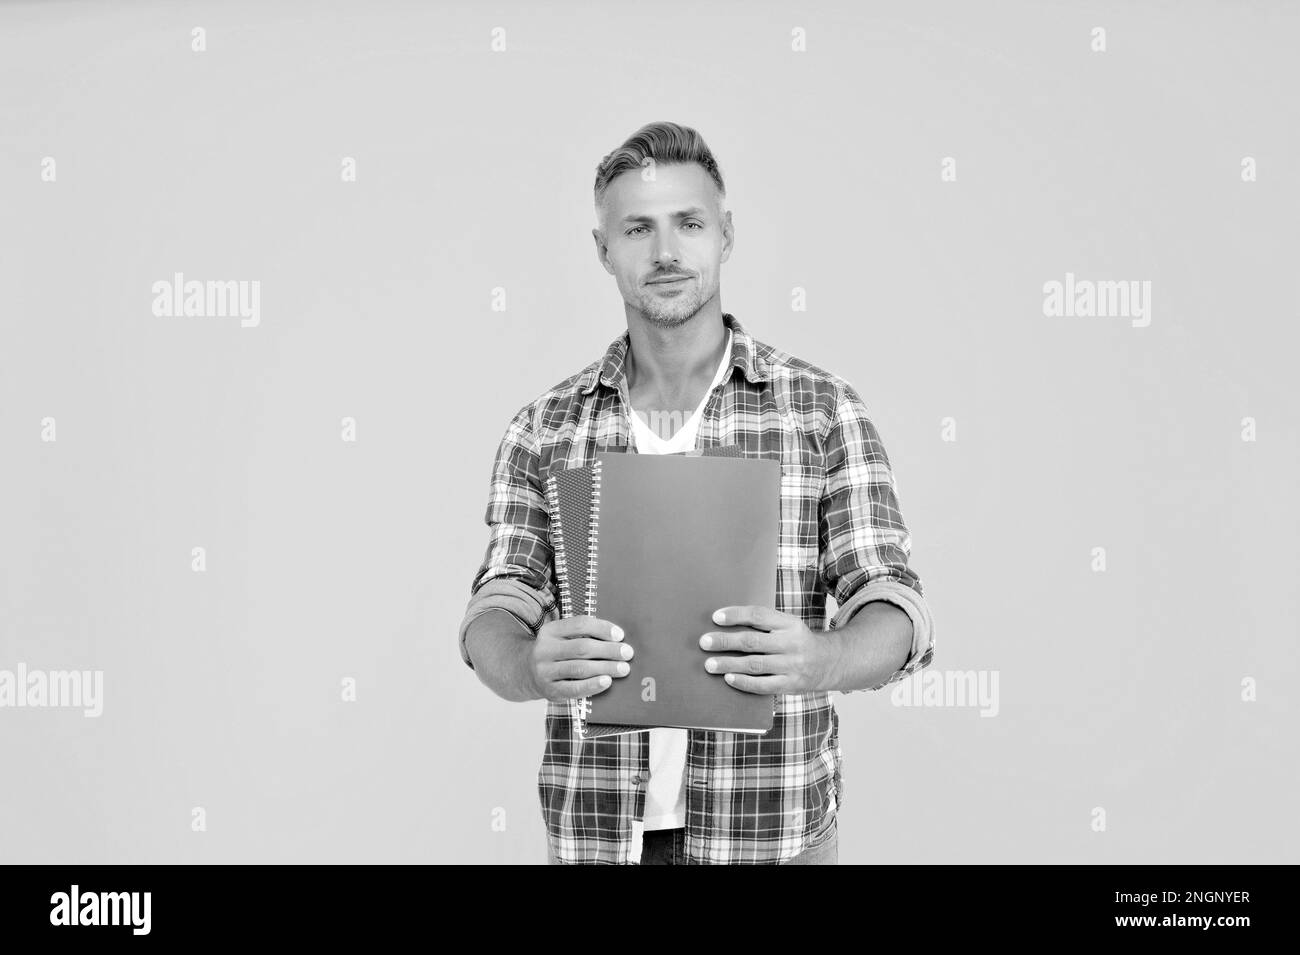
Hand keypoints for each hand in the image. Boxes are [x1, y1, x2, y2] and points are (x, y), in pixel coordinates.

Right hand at [529, 615, 633, 701]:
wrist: (525, 673)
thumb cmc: (556, 653)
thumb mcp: (561, 637)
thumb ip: (583, 634)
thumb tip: (617, 639)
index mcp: (550, 631)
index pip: (579, 624)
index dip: (602, 628)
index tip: (620, 635)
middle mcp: (545, 649)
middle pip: (582, 647)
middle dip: (608, 650)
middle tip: (628, 653)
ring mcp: (545, 671)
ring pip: (579, 668)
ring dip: (605, 668)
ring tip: (623, 668)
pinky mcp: (549, 690)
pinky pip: (574, 688)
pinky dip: (592, 685)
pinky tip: (607, 681)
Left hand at [699, 605, 839, 694]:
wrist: (830, 662)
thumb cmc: (798, 641)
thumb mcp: (788, 625)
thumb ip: (764, 623)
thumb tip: (726, 622)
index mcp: (790, 624)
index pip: (759, 615)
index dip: (736, 615)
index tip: (716, 617)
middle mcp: (792, 644)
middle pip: (753, 641)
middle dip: (726, 642)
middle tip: (704, 642)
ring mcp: (792, 666)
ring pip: (755, 664)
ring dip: (729, 664)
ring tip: (709, 664)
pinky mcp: (790, 685)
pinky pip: (763, 685)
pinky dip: (744, 682)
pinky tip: (728, 679)